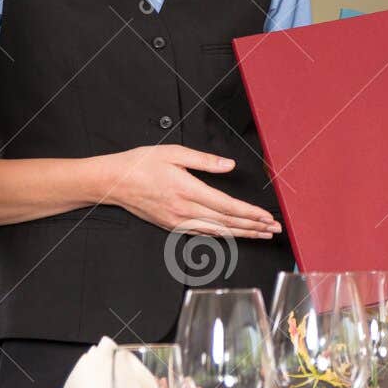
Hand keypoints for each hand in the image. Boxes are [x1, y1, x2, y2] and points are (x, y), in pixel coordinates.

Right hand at [104, 146, 281, 238]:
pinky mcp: (172, 226)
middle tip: (274, 228)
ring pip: (217, 231)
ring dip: (242, 233)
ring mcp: (178, 221)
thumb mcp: (173, 152)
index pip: (227, 207)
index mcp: (187, 190)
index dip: (250, 214)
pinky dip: (222, 235)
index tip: (267, 216)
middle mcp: (184, 210)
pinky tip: (234, 235)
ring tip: (261, 234)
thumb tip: (229, 165)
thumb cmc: (141, 164)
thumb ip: (204, 160)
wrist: (113, 182)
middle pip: (226, 223)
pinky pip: (202, 233)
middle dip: (253, 226)